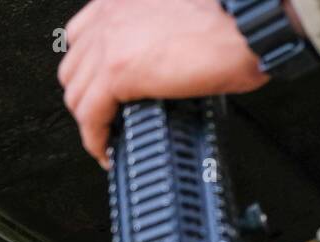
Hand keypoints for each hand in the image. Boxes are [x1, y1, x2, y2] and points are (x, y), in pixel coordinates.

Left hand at [58, 0, 268, 167]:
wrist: (247, 27)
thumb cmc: (228, 21)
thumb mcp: (177, 14)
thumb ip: (151, 31)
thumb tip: (147, 63)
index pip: (80, 37)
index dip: (87, 70)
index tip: (97, 90)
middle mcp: (109, 14)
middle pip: (73, 69)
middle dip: (86, 98)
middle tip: (105, 118)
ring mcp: (109, 42)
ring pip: (76, 96)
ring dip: (90, 122)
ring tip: (109, 137)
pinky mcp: (116, 71)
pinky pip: (90, 117)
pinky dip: (96, 140)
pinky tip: (107, 150)